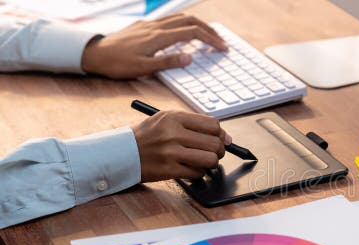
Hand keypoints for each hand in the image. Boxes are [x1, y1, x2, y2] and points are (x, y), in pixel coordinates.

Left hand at [81, 14, 227, 78]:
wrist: (93, 54)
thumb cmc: (116, 63)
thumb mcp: (143, 68)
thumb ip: (168, 63)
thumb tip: (190, 58)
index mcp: (158, 37)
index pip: (192, 33)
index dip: (210, 39)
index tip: (222, 48)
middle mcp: (156, 27)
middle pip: (190, 21)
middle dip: (209, 30)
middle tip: (221, 41)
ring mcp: (150, 24)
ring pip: (180, 17)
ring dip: (198, 24)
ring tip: (208, 35)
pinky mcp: (144, 26)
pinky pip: (170, 20)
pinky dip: (184, 24)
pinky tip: (185, 32)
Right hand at [132, 110, 231, 181]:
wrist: (121, 153)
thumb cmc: (149, 136)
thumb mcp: (167, 121)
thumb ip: (196, 125)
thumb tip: (228, 138)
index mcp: (174, 117)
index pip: (213, 124)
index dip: (220, 134)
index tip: (220, 139)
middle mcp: (172, 133)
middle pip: (214, 143)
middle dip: (219, 150)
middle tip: (213, 153)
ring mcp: (170, 153)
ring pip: (210, 159)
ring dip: (211, 163)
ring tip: (203, 161)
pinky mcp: (168, 170)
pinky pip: (197, 173)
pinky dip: (198, 172)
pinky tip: (190, 168)